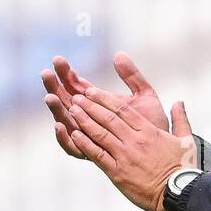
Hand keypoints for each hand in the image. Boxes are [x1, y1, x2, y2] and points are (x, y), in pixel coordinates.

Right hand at [41, 52, 169, 158]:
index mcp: (98, 104)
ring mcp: (89, 138)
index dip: (66, 73)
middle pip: (65, 102)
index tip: (58, 60)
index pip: (77, 86)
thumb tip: (118, 54)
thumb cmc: (153, 124)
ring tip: (50, 97)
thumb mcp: (144, 96)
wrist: (164, 153)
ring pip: (66, 122)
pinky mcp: (92, 155)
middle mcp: (89, 120)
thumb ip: (132, 76)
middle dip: (54, 87)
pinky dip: (64, 138)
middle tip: (46, 74)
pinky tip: (60, 125)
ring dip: (56, 110)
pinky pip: (72, 149)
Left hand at [67, 86, 196, 210]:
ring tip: (71, 110)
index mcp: (149, 131)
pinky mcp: (118, 172)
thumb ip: (180, 120)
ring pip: (100, 133)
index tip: (92, 91)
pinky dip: (85, 144)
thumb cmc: (184, 168)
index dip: (105, 99)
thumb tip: (179, 102)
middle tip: (77, 96)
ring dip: (84, 120)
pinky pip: (98, 155)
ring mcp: (125, 156)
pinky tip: (74, 135)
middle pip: (108, 118)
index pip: (123, 109)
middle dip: (90, 105)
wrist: (179, 193)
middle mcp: (135, 140)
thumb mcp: (186, 140)